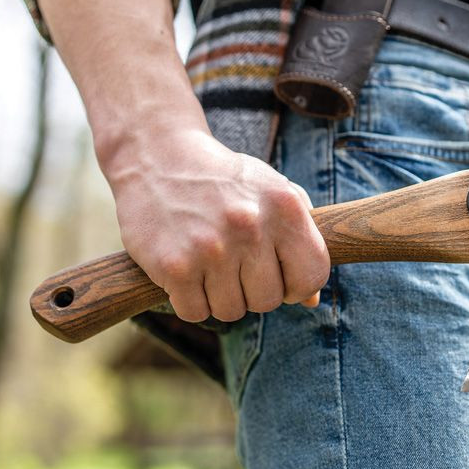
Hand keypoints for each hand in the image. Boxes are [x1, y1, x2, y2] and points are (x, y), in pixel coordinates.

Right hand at [102, 126, 329, 322]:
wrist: (156, 155)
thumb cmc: (223, 180)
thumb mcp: (272, 191)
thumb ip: (302, 239)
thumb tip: (311, 300)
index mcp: (284, 207)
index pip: (312, 276)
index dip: (296, 286)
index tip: (278, 275)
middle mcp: (251, 227)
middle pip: (268, 301)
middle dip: (252, 291)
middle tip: (233, 264)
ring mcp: (211, 248)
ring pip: (231, 311)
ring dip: (219, 297)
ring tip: (208, 264)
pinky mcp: (174, 266)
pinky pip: (195, 313)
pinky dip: (189, 301)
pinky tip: (185, 271)